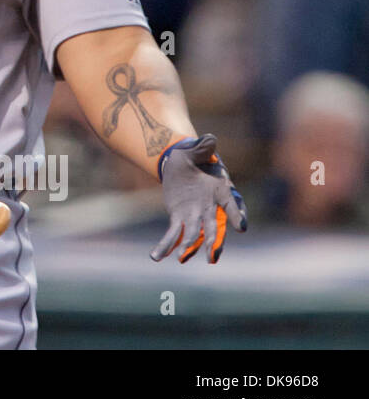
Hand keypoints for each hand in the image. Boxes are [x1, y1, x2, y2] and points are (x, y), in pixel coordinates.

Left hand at [151, 134, 247, 263]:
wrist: (181, 163)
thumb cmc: (192, 156)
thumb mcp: (194, 150)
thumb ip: (203, 148)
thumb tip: (211, 139)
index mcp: (219, 190)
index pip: (231, 205)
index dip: (237, 215)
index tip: (242, 227)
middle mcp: (210, 207)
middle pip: (214, 227)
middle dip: (213, 242)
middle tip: (211, 257)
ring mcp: (195, 215)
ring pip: (195, 235)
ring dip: (189, 247)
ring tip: (181, 259)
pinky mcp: (179, 218)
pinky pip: (174, 234)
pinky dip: (166, 245)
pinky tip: (156, 256)